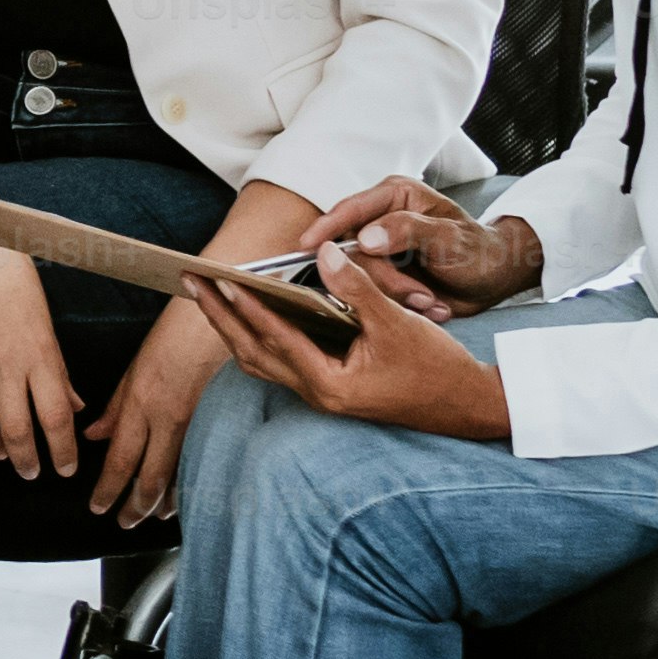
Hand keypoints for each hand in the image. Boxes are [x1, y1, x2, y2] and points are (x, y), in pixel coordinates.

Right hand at [0, 234, 82, 478]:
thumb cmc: (14, 278)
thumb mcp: (47, 322)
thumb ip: (59, 370)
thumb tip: (75, 406)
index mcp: (39, 355)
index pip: (55, 419)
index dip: (63, 451)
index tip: (66, 469)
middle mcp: (6, 365)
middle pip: (17, 432)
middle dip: (27, 462)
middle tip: (32, 473)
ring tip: (2, 456)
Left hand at [80, 316, 216, 531]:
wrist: (216, 321)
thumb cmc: (172, 336)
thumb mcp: (133, 369)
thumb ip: (115, 407)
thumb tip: (94, 436)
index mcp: (141, 403)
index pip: (120, 459)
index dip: (108, 489)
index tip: (98, 507)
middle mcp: (166, 418)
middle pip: (149, 477)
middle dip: (134, 507)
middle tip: (124, 523)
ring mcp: (194, 423)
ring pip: (177, 475)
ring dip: (162, 502)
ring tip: (151, 517)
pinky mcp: (216, 422)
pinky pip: (199, 463)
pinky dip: (189, 484)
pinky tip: (184, 496)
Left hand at [185, 245, 511, 440]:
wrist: (467, 405)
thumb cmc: (437, 368)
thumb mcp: (400, 322)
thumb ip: (360, 289)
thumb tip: (327, 253)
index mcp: (330, 383)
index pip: (275, 339)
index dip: (245, 307)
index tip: (218, 280)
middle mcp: (318, 393)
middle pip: (252, 353)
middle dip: (219, 316)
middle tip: (190, 283)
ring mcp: (321, 393)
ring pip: (261, 360)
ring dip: (232, 327)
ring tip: (207, 295)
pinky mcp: (328, 387)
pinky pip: (280, 360)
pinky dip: (258, 336)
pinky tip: (248, 314)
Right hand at [300, 177, 543, 322]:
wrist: (494, 279)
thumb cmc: (479, 250)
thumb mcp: (449, 238)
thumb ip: (408, 231)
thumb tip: (365, 238)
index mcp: (395, 197)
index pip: (350, 209)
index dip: (325, 227)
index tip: (306, 246)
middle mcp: (382, 220)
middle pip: (353, 252)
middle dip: (383, 280)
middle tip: (418, 295)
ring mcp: (381, 249)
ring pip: (362, 277)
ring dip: (396, 295)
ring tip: (429, 301)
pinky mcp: (384, 275)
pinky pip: (373, 293)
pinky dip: (399, 305)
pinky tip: (427, 305)